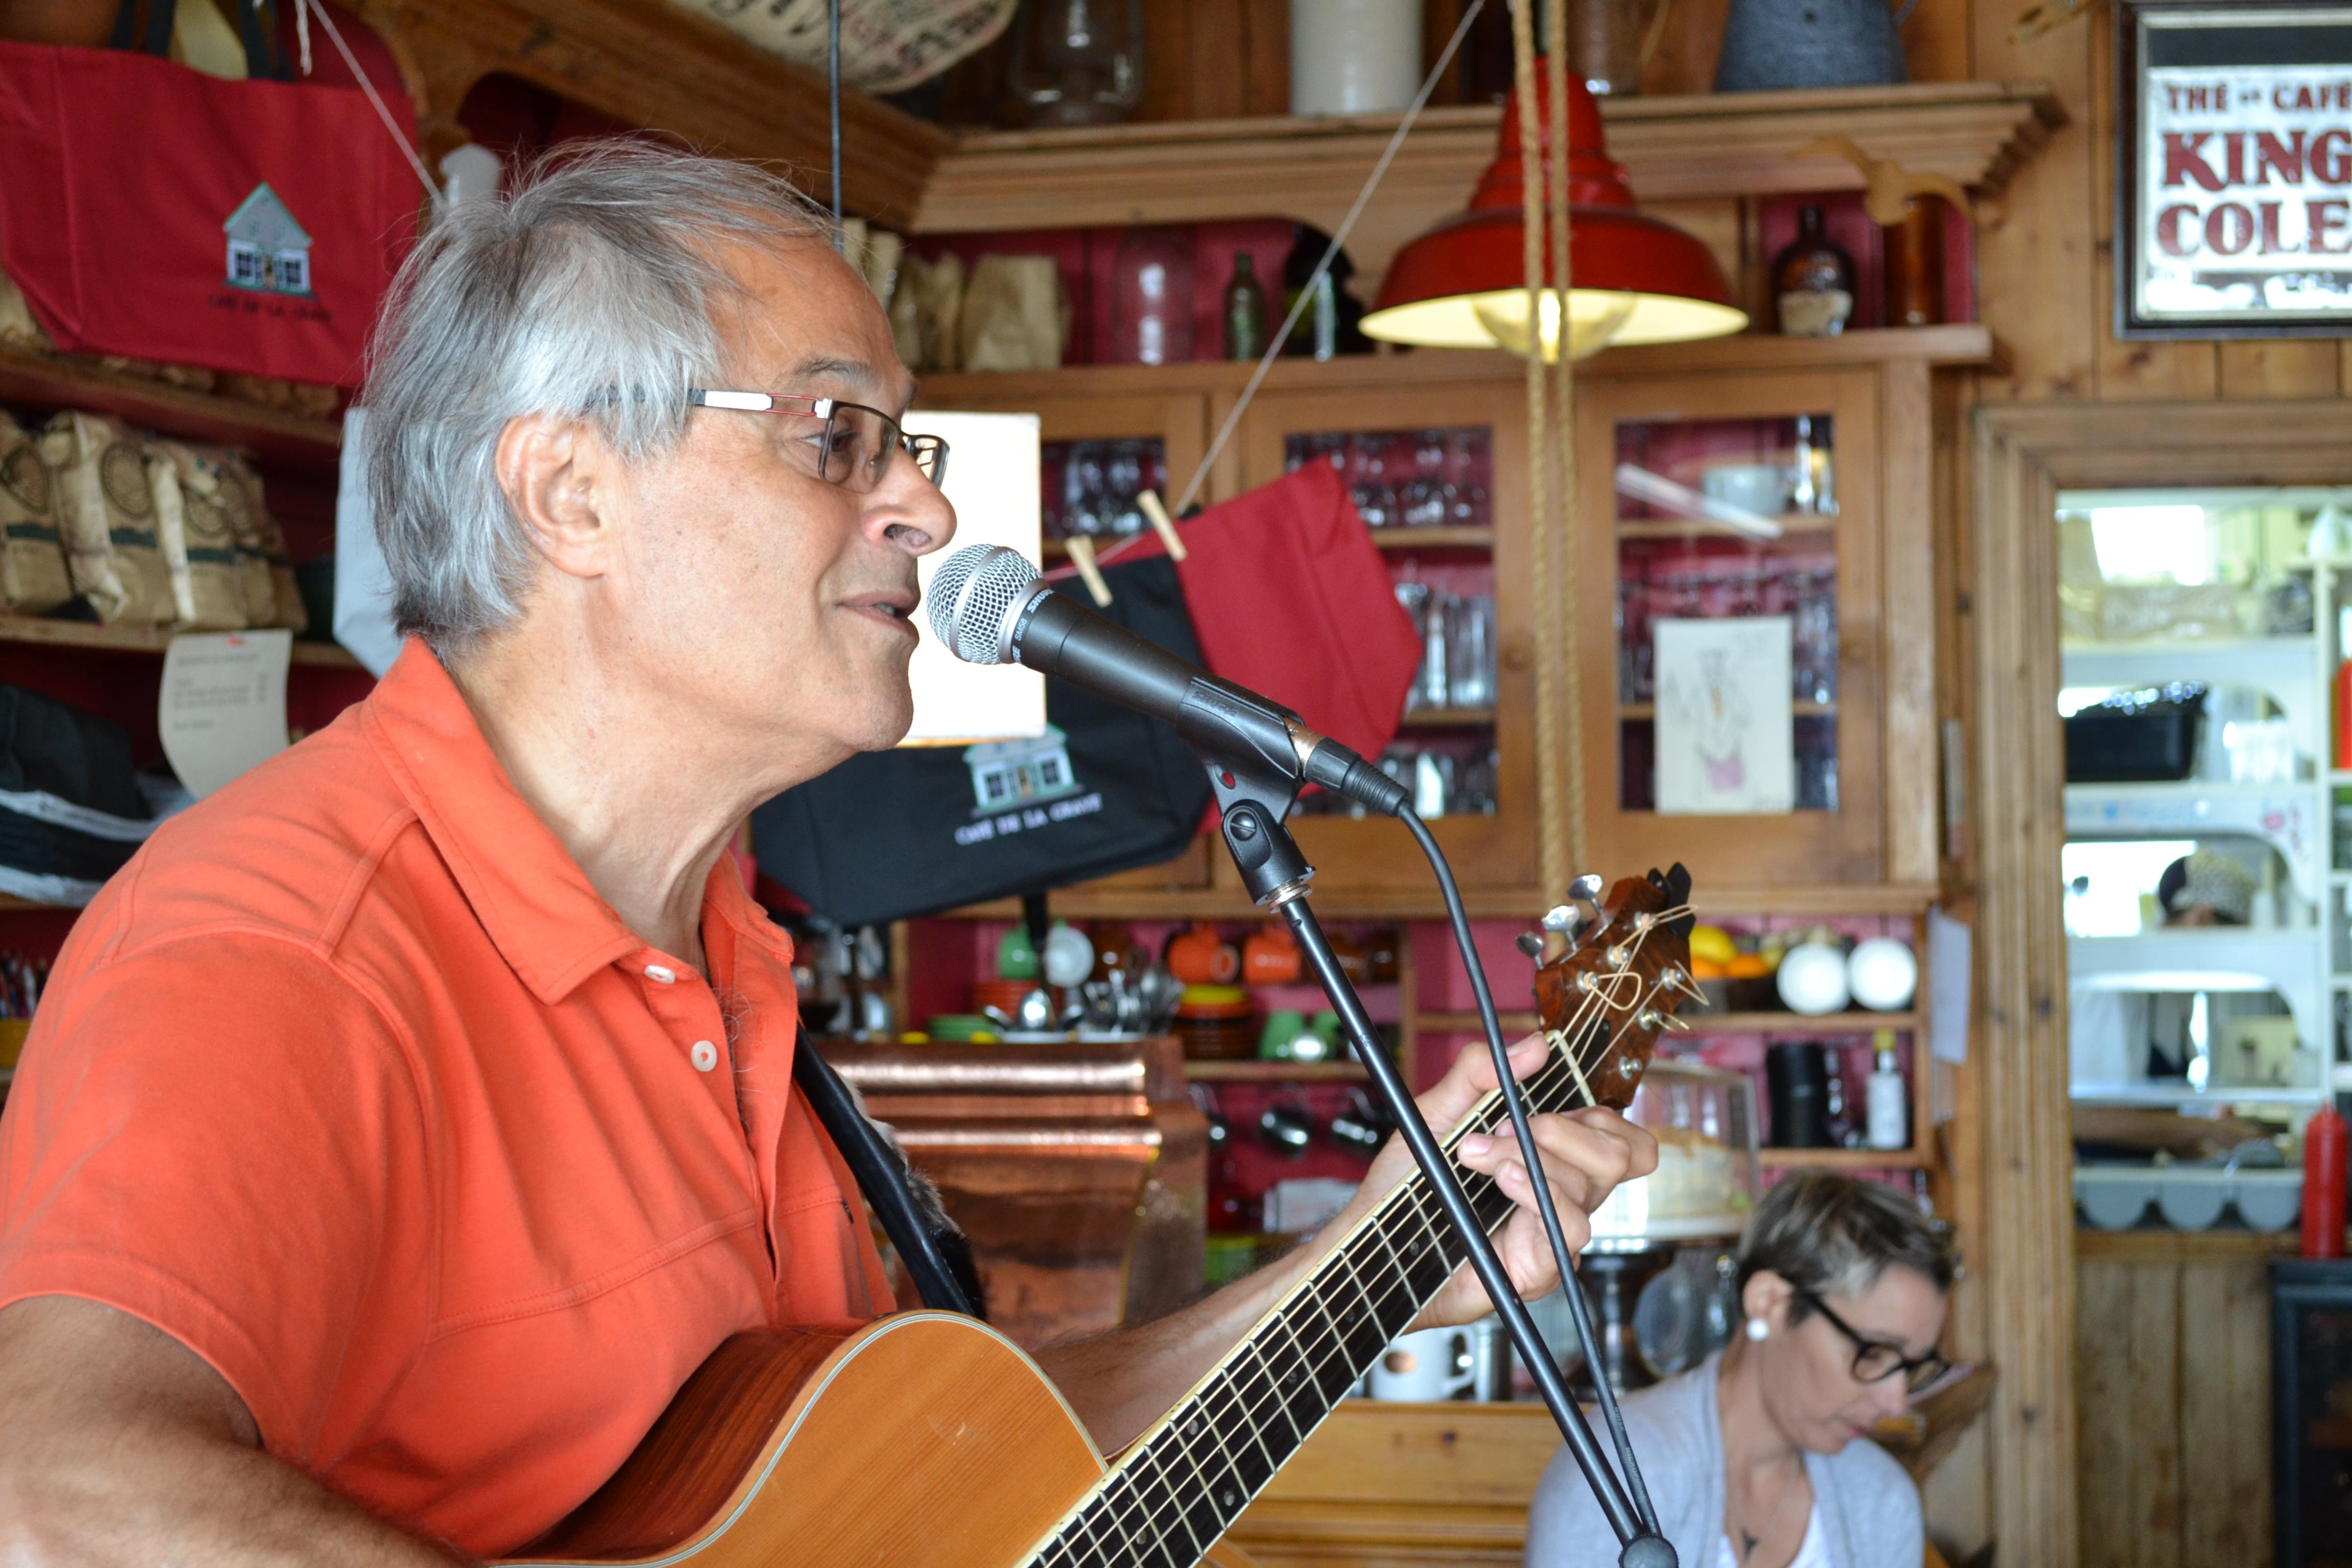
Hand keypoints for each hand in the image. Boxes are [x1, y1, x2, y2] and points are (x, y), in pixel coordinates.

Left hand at [1326, 1036, 1657, 1329]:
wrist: (1375, 1239)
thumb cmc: (1409, 1182)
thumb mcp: (1438, 1113)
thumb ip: (1480, 1073)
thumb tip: (1536, 1044)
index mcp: (1552, 1156)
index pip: (1619, 1134)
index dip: (1598, 1115)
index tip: (1538, 1106)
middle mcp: (1563, 1193)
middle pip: (1621, 1155)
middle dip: (1562, 1130)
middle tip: (1505, 1128)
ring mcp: (1555, 1231)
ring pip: (1591, 1185)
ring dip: (1528, 1157)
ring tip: (1474, 1155)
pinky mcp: (1543, 1265)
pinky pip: (1571, 1225)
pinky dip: (1537, 1192)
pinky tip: (1501, 1182)